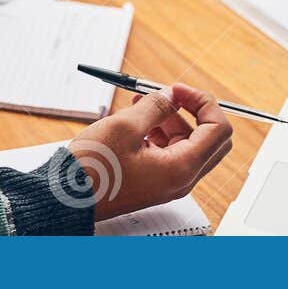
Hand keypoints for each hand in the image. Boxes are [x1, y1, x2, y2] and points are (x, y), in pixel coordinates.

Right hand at [67, 84, 232, 220]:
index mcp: (182, 168)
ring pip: (188, 144)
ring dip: (171, 120)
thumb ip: (156, 106)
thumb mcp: (125, 127)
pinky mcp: (155, 182)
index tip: (178, 90)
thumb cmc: (93, 171)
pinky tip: (137, 122)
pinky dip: (160, 133)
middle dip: (191, 111)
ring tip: (142, 104)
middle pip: (210, 138)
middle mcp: (182, 179)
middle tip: (169, 95)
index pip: (218, 129)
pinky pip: (171, 153)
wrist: (68, 199)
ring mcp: (169, 182)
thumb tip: (172, 95)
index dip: (202, 102)